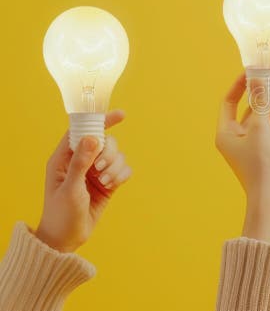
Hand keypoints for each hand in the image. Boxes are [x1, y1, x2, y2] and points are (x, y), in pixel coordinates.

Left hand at [35, 111, 131, 252]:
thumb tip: (92, 138)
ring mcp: (96, 171)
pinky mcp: (108, 182)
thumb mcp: (70, 188)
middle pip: (105, 142)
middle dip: (108, 153)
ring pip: (117, 155)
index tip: (120, 115)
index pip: (82, 130)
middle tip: (100, 169)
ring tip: (104, 183)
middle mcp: (82, 161)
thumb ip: (81, 162)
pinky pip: (124, 169)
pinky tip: (111, 186)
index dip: (100, 120)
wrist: (68, 237)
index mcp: (65, 158)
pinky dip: (121, 176)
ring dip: (115, 167)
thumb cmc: (61, 213)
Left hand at [215, 73, 269, 247]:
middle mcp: (239, 138)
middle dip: (269, 95)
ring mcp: (256, 146)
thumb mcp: (259, 128)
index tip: (256, 71)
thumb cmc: (260, 165)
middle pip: (253, 108)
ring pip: (269, 119)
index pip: (230, 101)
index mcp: (226, 133)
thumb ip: (261, 102)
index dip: (242, 85)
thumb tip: (258, 78)